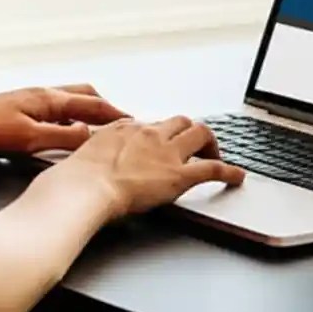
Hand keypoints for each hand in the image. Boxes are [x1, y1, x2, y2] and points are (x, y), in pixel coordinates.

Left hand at [0, 85, 128, 155]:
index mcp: (50, 98)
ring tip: (99, 127)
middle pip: (83, 95)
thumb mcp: (30, 139)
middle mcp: (42, 94)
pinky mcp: (17, 110)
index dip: (116, 114)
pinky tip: (64, 132)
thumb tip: (93, 134)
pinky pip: (54, 111)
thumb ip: (64, 137)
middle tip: (122, 122)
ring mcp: (29, 100)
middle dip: (105, 107)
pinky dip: (69, 119)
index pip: (93, 104)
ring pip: (68, 102)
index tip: (136, 122)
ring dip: (87, 112)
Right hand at [52, 116, 245, 218]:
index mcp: (123, 129)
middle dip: (189, 132)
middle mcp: (149, 134)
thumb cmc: (74, 181)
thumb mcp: (77, 160)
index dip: (159, 135)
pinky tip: (237, 177)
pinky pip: (213, 168)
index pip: (149, 125)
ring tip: (216, 156)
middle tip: (194, 147)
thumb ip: (88, 159)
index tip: (161, 143)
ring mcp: (167, 152)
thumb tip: (82, 170)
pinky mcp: (180, 174)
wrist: (83, 190)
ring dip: (211, 144)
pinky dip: (229, 172)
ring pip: (201, 133)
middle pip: (180, 121)